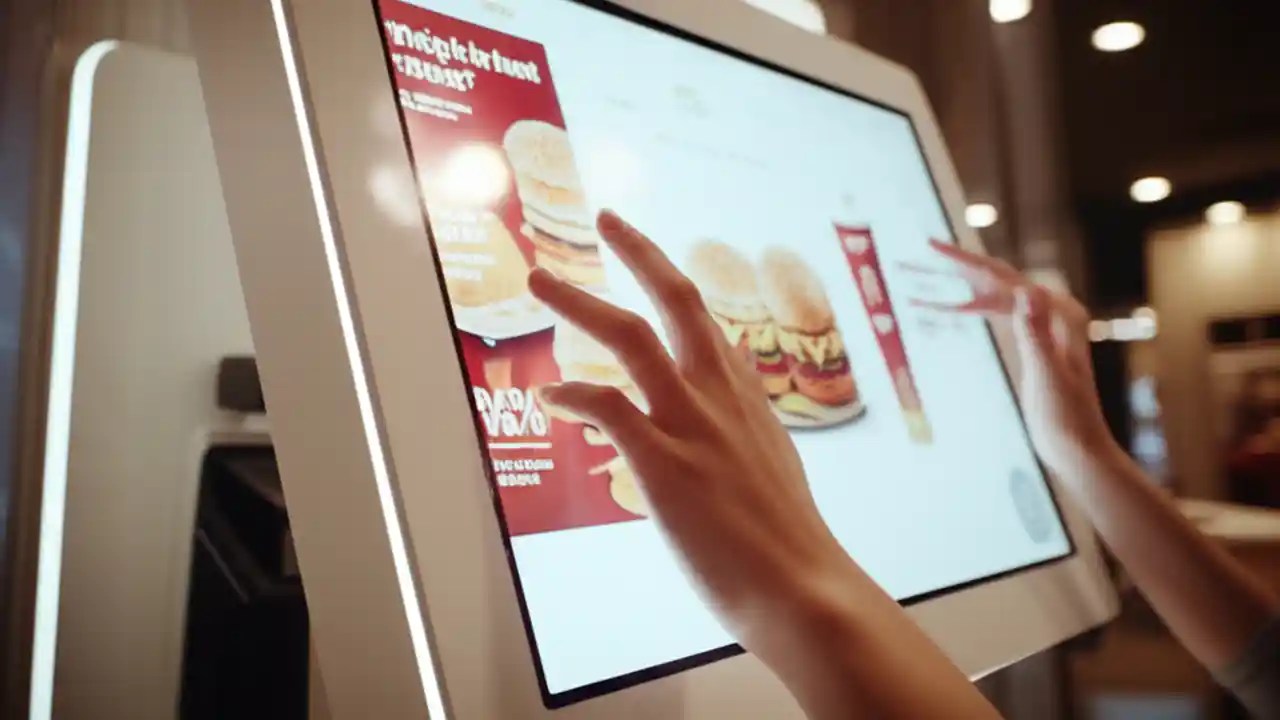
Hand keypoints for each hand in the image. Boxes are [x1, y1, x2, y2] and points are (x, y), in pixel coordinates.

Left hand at [530, 214, 1000, 719]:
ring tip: (541, 280)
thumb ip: (742, 440)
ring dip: (580, 301)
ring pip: (630, 336)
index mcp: (746, 397)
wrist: (804, 590)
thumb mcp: (773, 470)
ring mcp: (692, 425)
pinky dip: (572, 393)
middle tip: (606, 219)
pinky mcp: (665, 463)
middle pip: (677, 299)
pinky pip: (606, 406)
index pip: (706, 324)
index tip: (653, 263)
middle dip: (638, 252)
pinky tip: (551, 396)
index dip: (673, 284)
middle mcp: (720, 396)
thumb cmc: (789, 545)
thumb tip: (722, 439)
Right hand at [909, 240, 1117, 481]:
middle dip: (964, 263)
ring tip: (935, 267)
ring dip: (967, 281)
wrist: (1079, 450)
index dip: (969, 260)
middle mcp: (1055, 314)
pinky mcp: (1036, 343)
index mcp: (1060, 316)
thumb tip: (1025, 291)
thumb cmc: (1066, 418)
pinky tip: (958, 305)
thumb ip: (1035, 333)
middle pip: (1002, 279)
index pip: (1006, 278)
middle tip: (928, 244)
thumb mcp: (1047, 375)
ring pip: (1000, 294)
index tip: (937, 246)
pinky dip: (976, 307)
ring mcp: (1046, 328)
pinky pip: (1001, 314)